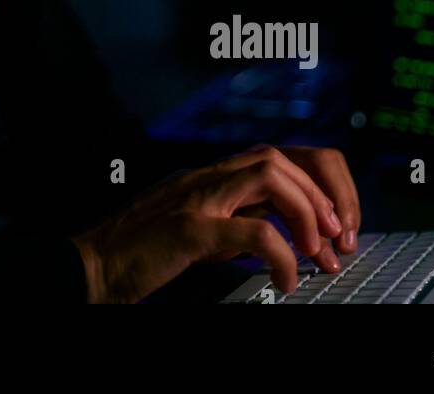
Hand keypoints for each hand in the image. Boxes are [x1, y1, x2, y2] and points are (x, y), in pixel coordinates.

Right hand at [71, 143, 360, 303]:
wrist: (94, 265)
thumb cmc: (144, 252)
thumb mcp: (203, 227)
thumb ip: (240, 218)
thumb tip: (289, 229)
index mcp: (214, 176)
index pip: (281, 154)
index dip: (321, 182)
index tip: (340, 223)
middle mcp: (208, 177)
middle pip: (282, 157)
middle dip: (325, 195)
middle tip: (340, 239)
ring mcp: (197, 199)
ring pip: (269, 175)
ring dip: (306, 211)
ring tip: (318, 251)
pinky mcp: (189, 228)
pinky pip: (251, 230)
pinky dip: (281, 255)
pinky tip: (287, 279)